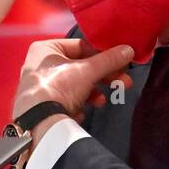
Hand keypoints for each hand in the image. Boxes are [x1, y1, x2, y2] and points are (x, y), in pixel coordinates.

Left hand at [12, 38, 134, 121]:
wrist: (39, 122)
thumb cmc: (59, 87)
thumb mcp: (88, 70)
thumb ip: (109, 60)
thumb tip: (129, 50)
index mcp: (46, 49)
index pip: (80, 46)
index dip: (101, 54)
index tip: (119, 62)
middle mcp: (41, 65)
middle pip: (80, 67)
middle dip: (103, 76)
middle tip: (124, 81)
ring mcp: (42, 87)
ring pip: (76, 85)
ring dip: (93, 92)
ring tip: (102, 101)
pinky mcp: (44, 105)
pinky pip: (67, 101)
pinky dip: (78, 105)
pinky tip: (82, 112)